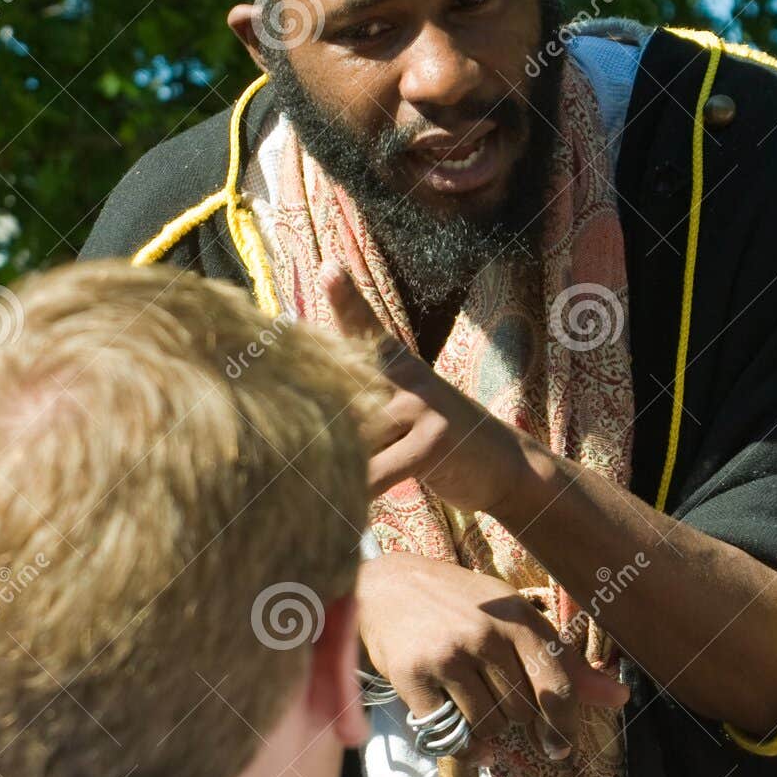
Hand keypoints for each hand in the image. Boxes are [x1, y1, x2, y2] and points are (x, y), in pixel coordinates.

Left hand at [321, 261, 529, 513]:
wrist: (505, 465)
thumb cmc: (438, 440)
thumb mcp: (406, 408)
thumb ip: (365, 404)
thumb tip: (307, 420)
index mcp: (398, 365)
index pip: (365, 327)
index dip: (346, 298)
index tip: (329, 269)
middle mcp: (408, 377)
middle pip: (340, 395)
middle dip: (308, 420)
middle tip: (271, 435)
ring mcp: (420, 407)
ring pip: (353, 438)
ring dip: (331, 467)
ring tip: (309, 490)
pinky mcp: (431, 443)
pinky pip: (379, 471)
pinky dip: (360, 492)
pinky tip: (344, 508)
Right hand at [358, 553, 628, 766]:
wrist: (385, 587)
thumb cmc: (460, 605)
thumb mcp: (514, 619)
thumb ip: (565, 662)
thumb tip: (621, 697)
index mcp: (518, 617)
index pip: (557, 686)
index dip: (563, 725)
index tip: (558, 746)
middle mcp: (485, 634)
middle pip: (523, 712)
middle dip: (515, 717)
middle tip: (493, 697)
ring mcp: (447, 655)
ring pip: (489, 725)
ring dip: (485, 728)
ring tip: (469, 700)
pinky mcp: (413, 677)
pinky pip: (451, 736)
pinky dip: (459, 744)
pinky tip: (454, 724)